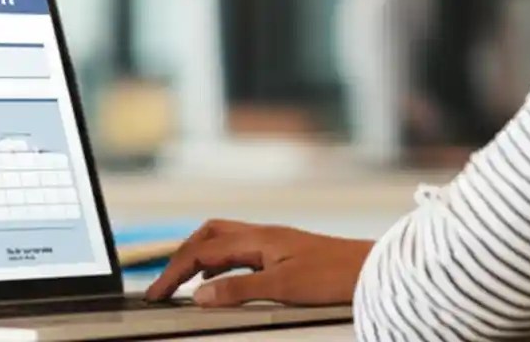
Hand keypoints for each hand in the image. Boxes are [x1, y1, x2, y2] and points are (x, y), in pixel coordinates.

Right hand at [143, 219, 374, 307]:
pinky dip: (219, 263)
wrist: (372, 269)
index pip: (202, 251)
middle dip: (180, 257)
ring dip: (198, 257)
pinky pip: (239, 250)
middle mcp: (262, 234)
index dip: (174, 272)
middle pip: (207, 236)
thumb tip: (199, 295)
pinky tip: (220, 281)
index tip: (156, 293)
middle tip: (164, 284)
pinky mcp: (283, 252)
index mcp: (257, 239)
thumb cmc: (335, 275)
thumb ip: (239, 290)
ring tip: (182, 282)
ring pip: (223, 241)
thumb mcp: (283, 287)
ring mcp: (272, 241)